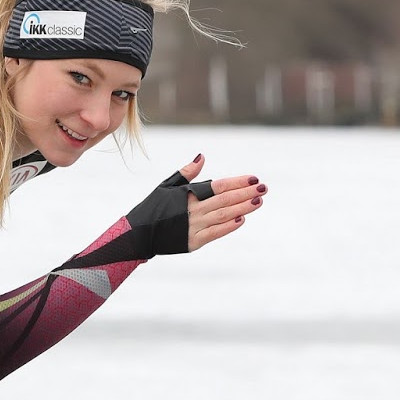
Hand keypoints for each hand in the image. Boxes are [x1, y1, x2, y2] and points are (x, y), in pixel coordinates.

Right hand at [126, 153, 267, 254]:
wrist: (136, 235)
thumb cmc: (152, 208)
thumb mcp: (166, 187)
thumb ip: (186, 173)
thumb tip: (202, 157)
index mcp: (187, 194)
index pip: (217, 186)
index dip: (236, 182)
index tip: (253, 178)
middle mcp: (191, 210)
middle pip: (224, 200)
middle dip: (245, 193)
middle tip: (264, 187)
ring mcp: (192, 226)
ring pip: (223, 215)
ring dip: (242, 208)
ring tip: (259, 201)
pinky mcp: (192, 242)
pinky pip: (214, 233)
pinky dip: (228, 227)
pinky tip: (242, 219)